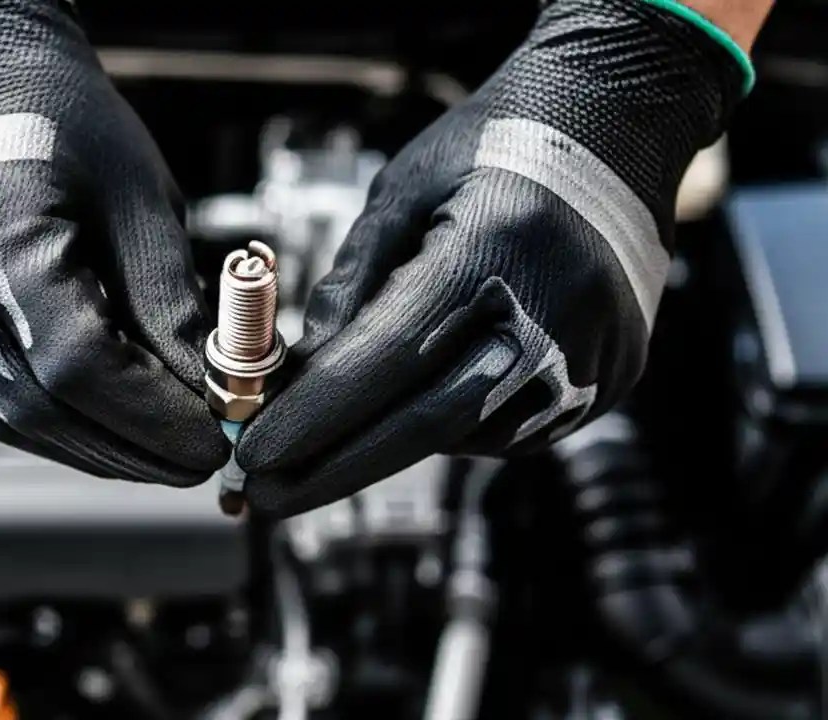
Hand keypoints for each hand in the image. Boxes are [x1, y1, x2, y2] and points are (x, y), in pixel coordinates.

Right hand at [0, 0, 229, 484]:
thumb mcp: (143, 209)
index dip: (152, 416)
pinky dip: (67, 429)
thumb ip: (174, 309)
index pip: (77, 365)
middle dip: (134, 448)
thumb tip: (212, 398)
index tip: (215, 437)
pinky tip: (117, 429)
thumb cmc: (72, 130)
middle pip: (42, 410)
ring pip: (16, 422)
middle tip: (204, 457)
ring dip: (102, 450)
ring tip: (168, 450)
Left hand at [235, 0, 750, 515]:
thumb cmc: (496, 145)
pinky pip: (513, 429)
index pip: (385, 358)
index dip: (314, 417)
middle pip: (426, 423)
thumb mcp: (404, 190)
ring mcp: (593, 353)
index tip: (254, 456)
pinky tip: (420, 401)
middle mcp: (554, 312)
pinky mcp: (612, 378)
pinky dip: (452, 426)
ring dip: (390, 444)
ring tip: (335, 431)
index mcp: (494, 250)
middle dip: (334, 469)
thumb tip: (302, 368)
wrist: (620, 124)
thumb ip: (354, 281)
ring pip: (467, 435)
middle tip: (265, 494)